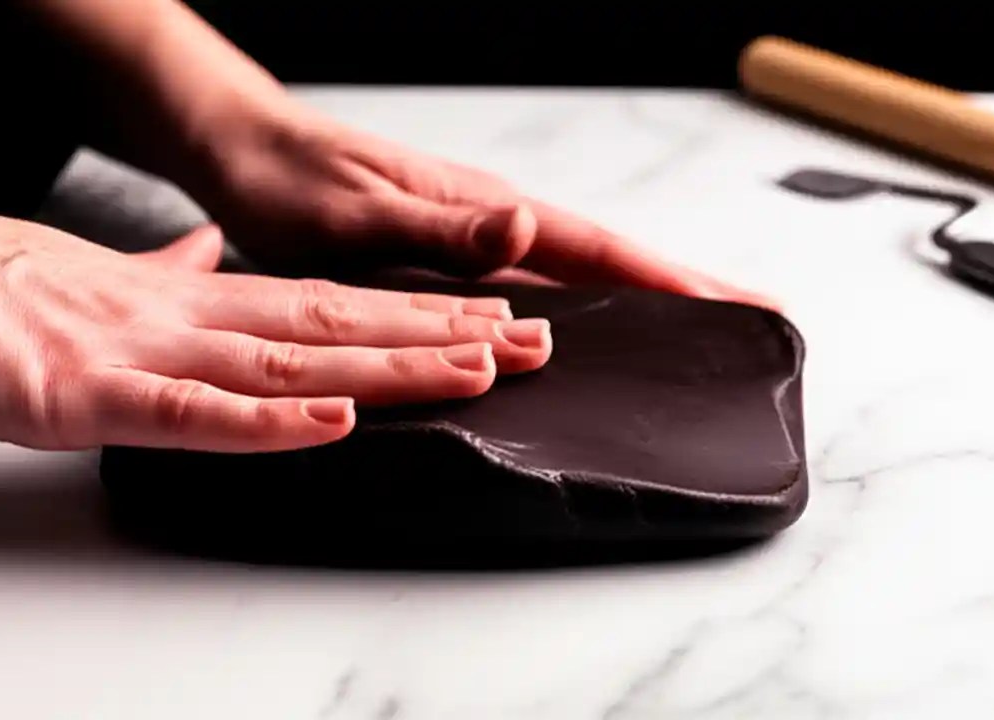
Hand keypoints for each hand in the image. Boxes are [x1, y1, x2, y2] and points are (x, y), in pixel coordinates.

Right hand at [0, 188, 551, 452]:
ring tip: (479, 367)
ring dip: (388, 366)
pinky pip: (189, 412)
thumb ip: (166, 286)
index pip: (324, 309)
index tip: (490, 318)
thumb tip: (207, 267)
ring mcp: (140, 358)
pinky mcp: (80, 394)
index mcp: (191, 307)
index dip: (412, 316)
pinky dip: (267, 420)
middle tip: (535, 341)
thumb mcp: (100, 292)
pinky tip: (339, 421)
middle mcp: (187, 324)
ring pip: (288, 363)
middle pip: (336, 329)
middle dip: (439, 337)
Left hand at [197, 109, 777, 307]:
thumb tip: (529, 229)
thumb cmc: (291, 180)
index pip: (598, 251)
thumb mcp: (358, 213)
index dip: (672, 281)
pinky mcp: (448, 253)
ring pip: (573, 274)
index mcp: (485, 214)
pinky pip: (531, 285)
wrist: (242, 149)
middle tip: (751, 322)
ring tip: (694, 330)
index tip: (742, 306)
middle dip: (680, 291)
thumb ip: (442, 227)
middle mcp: (492, 225)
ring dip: (638, 300)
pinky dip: (578, 303)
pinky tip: (586, 328)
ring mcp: (474, 238)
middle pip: (606, 263)